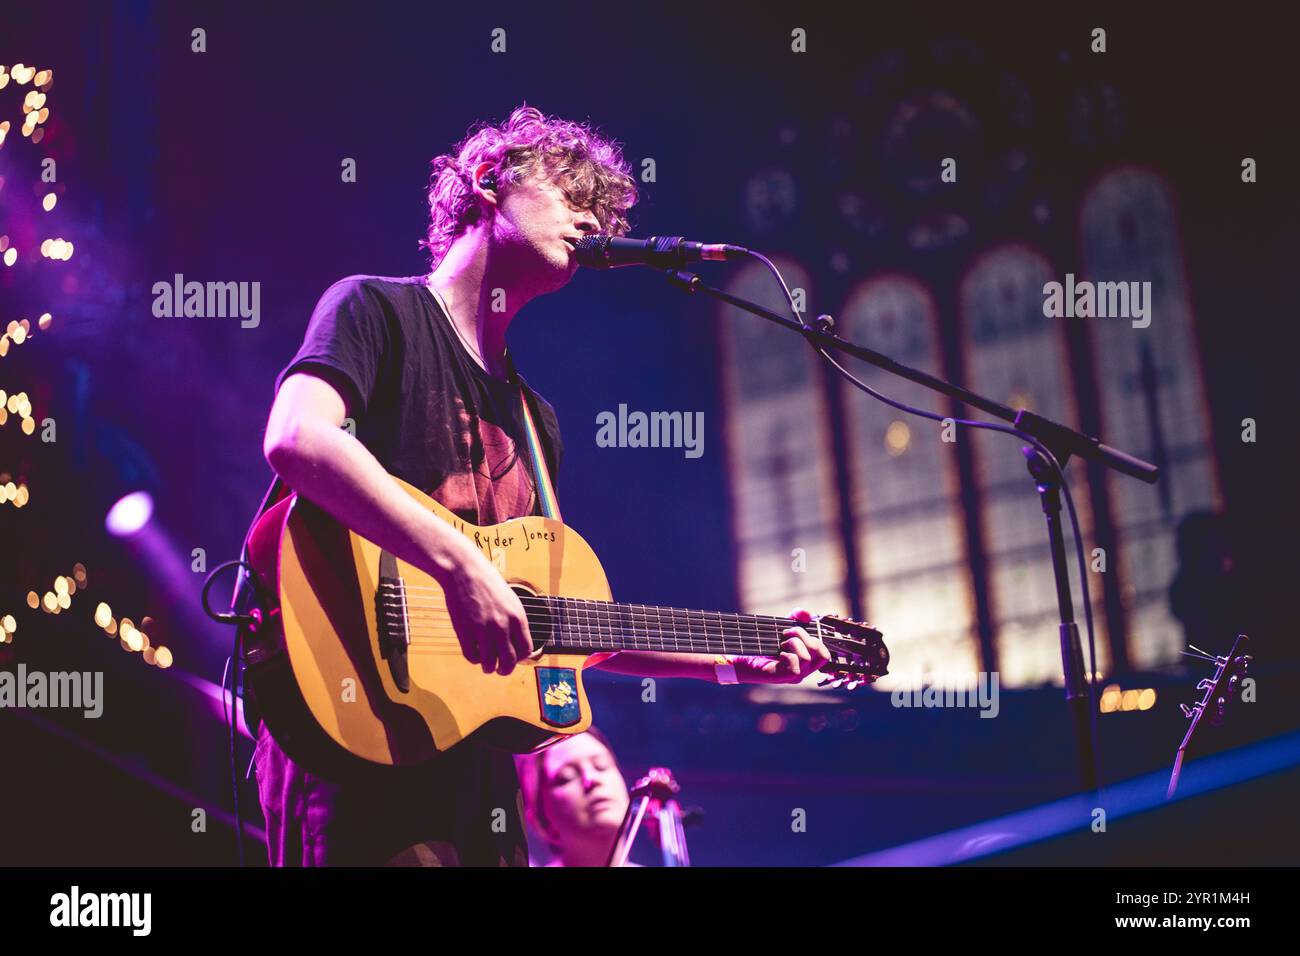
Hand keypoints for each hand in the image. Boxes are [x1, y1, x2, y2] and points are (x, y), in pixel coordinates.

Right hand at [441, 544, 533, 675]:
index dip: (520, 658)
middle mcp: (503, 626)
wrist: (465, 570)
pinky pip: (471, 656)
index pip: (526, 650)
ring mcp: (483, 629)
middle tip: (500, 670)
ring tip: (486, 665)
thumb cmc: (488, 583)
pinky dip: (473, 658)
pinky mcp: (465, 631)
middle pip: (509, 662)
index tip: (514, 658)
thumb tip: (518, 643)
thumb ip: (515, 621)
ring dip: (488, 668)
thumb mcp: (510, 600)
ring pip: (489, 663)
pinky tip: (474, 652)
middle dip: (505, 670)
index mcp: (517, 617)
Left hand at [738, 608, 830, 684]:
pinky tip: (778, 654)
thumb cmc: (763, 645)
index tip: (800, 628)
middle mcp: (804, 671)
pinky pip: (795, 667)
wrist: (743, 658)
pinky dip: (787, 655)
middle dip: (804, 636)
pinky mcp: (784, 678)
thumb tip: (805, 614)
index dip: (818, 639)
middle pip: (821, 654)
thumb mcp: (781, 628)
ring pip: (807, 657)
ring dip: (793, 644)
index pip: (825, 655)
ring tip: (780, 644)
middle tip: (787, 632)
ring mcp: (795, 676)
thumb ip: (794, 618)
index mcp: (806, 661)